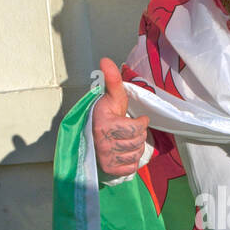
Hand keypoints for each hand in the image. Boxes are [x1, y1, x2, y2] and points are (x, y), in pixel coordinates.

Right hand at [92, 58, 149, 175]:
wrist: (88, 136)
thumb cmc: (102, 115)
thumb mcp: (110, 97)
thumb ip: (112, 79)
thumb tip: (105, 59)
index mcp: (104, 125)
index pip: (135, 128)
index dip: (141, 123)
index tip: (139, 120)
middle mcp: (103, 144)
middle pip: (137, 141)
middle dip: (139, 134)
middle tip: (133, 130)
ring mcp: (105, 159)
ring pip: (136, 154)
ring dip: (136, 147)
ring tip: (129, 140)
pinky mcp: (109, 170)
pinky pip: (132, 168)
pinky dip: (133, 161)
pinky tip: (126, 152)